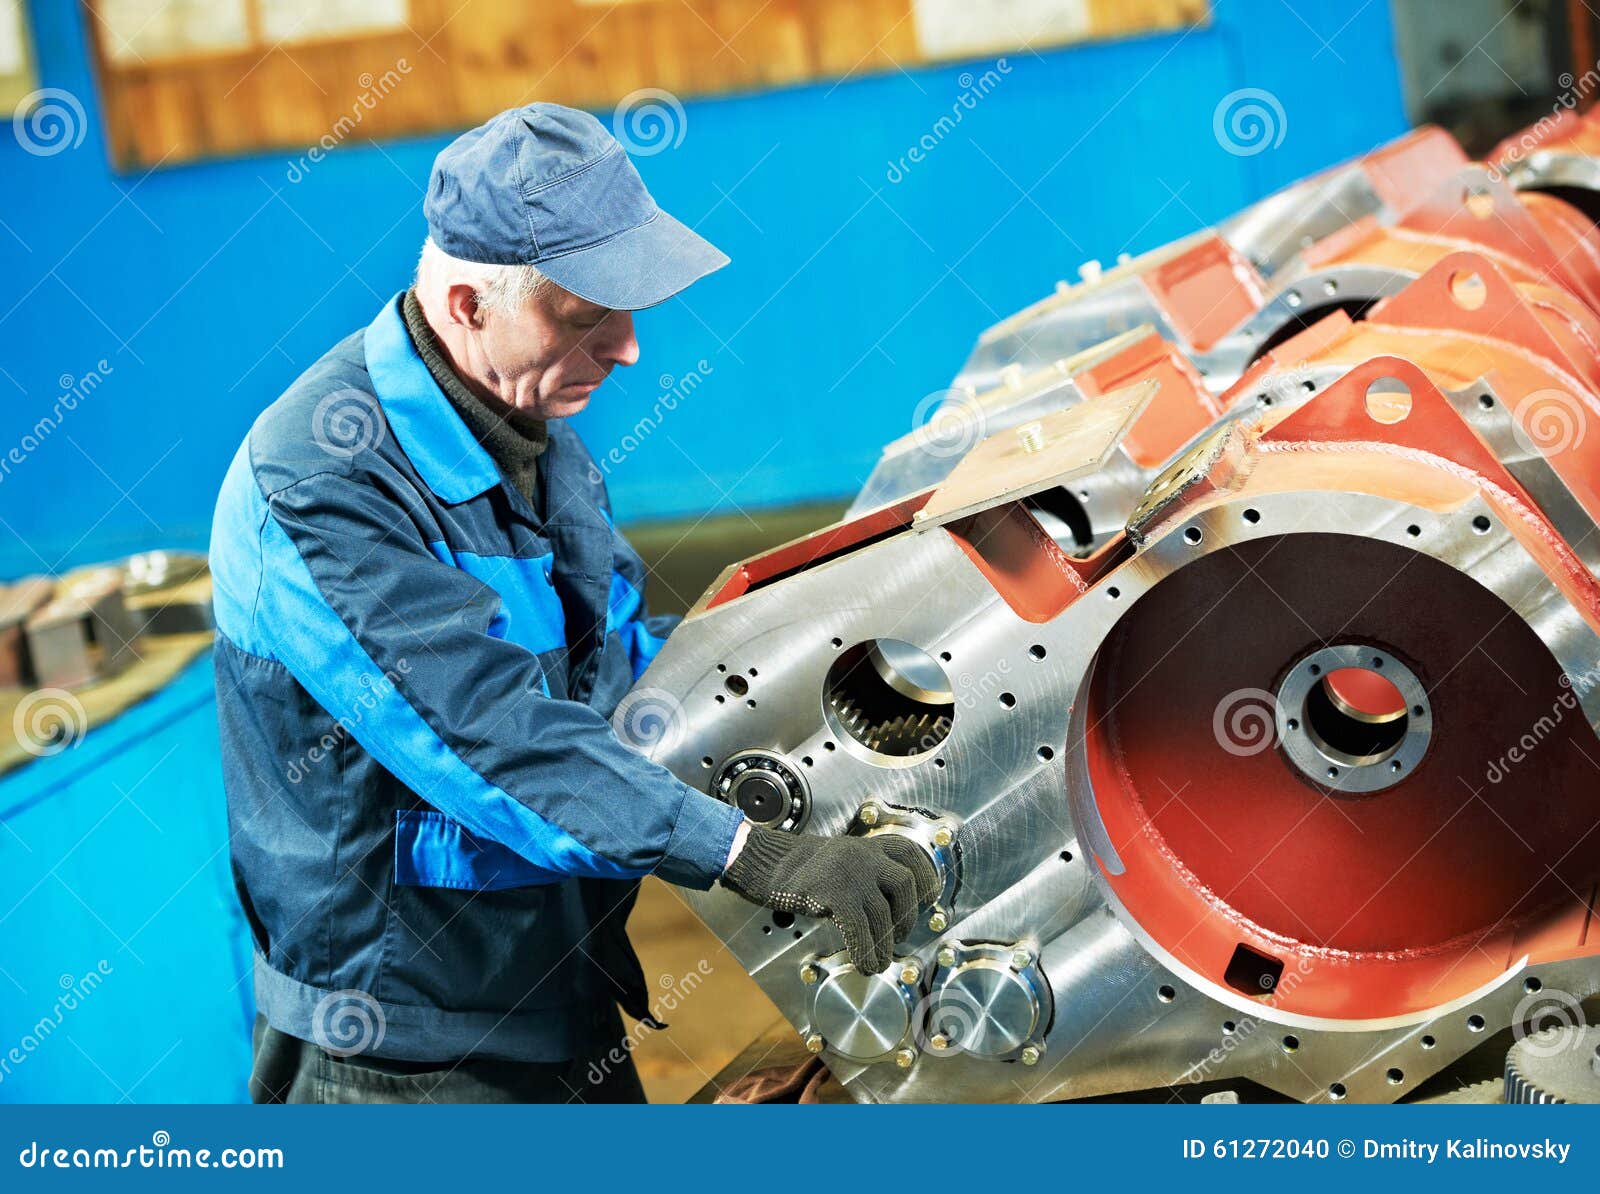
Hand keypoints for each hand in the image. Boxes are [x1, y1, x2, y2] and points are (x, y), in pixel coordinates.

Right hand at [719, 825, 940, 973]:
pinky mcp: (834, 893)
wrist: (762, 861)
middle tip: (898, 936)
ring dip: (885, 944)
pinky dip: (866, 950)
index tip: (927, 898)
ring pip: (883, 914)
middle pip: (904, 884)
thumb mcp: (835, 860)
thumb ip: (860, 876)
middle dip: (907, 915)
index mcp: (865, 846)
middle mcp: (863, 856)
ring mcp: (850, 874)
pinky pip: (860, 928)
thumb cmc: (795, 867)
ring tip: (880, 961)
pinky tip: (865, 963)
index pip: (908, 854)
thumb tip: (881, 909)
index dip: (924, 876)